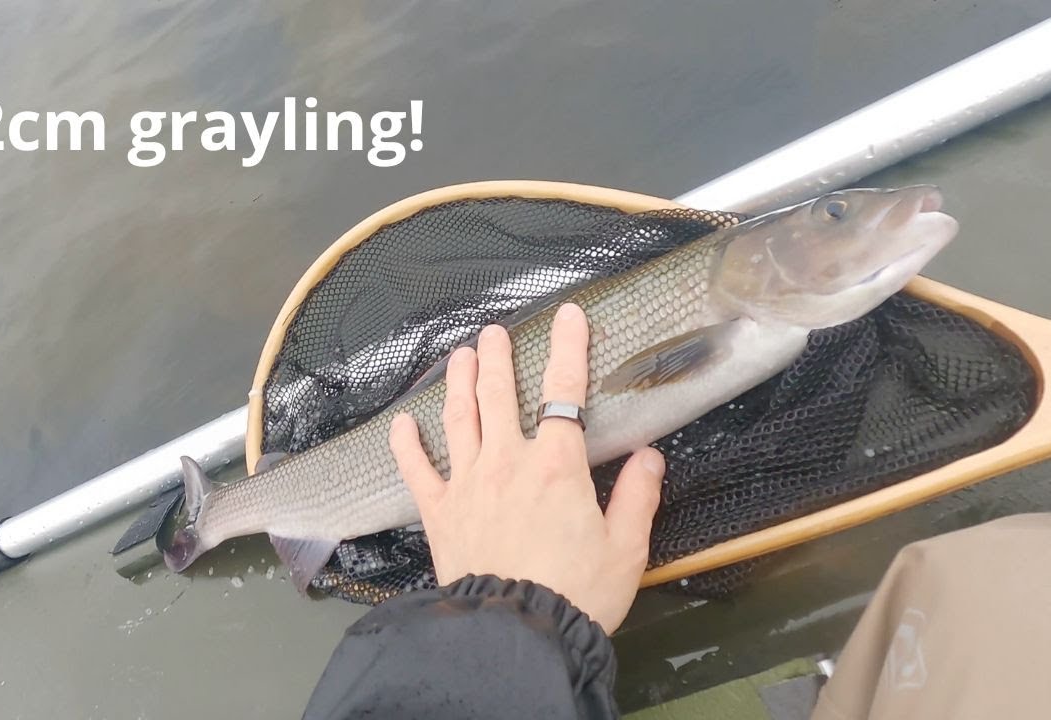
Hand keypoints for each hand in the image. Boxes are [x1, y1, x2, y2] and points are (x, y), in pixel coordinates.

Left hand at [388, 303, 664, 633]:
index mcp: (557, 466)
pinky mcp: (440, 513)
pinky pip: (417, 470)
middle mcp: (508, 463)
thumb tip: (649, 456)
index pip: (564, 392)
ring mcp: (468, 484)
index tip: (567, 315)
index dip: (567, 348)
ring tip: (458, 356)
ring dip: (458, 382)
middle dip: (497, 357)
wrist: (518, 634)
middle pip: (500, 395)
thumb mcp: (626, 548)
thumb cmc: (577, 593)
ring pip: (459, 419)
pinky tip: (401, 423)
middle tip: (492, 331)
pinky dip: (406, 444)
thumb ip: (637, 496)